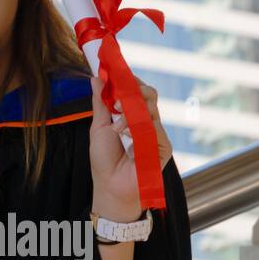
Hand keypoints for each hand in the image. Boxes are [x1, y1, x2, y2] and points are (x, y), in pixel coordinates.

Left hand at [88, 77, 170, 221]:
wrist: (110, 186)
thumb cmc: (104, 159)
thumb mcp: (99, 126)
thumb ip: (100, 103)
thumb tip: (95, 78)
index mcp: (133, 116)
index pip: (137, 91)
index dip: (129, 81)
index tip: (115, 73)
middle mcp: (147, 122)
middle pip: (149, 95)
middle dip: (133, 89)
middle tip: (118, 95)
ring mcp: (157, 134)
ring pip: (151, 109)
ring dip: (130, 112)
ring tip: (117, 123)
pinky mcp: (163, 147)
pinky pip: (155, 129)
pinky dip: (138, 129)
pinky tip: (126, 135)